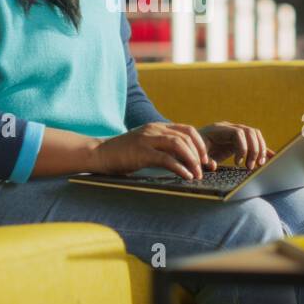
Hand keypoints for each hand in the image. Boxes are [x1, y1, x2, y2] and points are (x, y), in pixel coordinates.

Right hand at [91, 122, 210, 179]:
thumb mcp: (145, 145)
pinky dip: (179, 168)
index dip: (199, 144)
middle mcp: (154, 129)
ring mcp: (147, 139)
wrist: (98, 153)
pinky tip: (185, 176)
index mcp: (157, 127)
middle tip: (203, 170)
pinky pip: (166, 159)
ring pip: (179, 145)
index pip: (187, 129)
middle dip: (199, 154)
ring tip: (196, 175)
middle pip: (186, 137)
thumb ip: (161, 147)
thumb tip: (181, 160)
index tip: (205, 159)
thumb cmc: (122, 153)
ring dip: (191, 161)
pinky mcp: (141, 152)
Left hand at [197, 122, 275, 170]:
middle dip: (254, 150)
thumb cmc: (193, 150)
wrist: (190, 145)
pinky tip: (272, 157)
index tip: (238, 163)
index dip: (242, 148)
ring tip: (258, 165)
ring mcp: (236, 133)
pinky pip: (255, 142)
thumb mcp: (196, 155)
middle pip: (250, 132)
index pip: (238, 133)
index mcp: (218, 129)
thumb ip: (204, 160)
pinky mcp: (240, 140)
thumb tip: (213, 165)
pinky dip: (264, 149)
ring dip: (260, 150)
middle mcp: (229, 128)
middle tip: (250, 167)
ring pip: (255, 135)